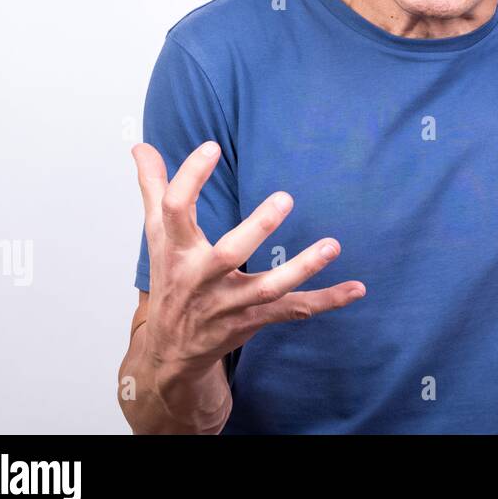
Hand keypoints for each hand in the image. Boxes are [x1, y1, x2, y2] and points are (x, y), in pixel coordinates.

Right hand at [132, 140, 366, 382]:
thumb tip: (141, 147)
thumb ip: (154, 189)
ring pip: (267, 287)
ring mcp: (230, 302)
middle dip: (256, 229)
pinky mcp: (254, 319)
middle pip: (228, 254)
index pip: (175, 210)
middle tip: (285, 198)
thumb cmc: (171, 281)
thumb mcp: (158, 237)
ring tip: (333, 245)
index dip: (190, 178)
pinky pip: (294, 311)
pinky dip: (326, 301)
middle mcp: (202, 278)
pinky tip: (357, 288)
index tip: (212, 146)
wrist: (170, 351)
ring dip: (301, 268)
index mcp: (177, 250)